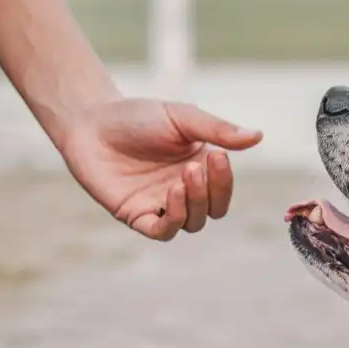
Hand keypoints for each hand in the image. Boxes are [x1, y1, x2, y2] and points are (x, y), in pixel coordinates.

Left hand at [58, 98, 262, 240]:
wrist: (90, 122)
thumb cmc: (136, 116)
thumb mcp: (181, 117)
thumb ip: (217, 129)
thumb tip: (258, 136)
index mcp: (198, 168)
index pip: (223, 188)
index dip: (225, 179)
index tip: (217, 156)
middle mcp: (182, 190)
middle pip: (213, 209)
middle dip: (213, 191)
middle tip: (197, 165)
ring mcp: (159, 205)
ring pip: (192, 223)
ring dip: (194, 204)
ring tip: (182, 178)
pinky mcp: (135, 215)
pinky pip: (162, 230)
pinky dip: (173, 218)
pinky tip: (171, 194)